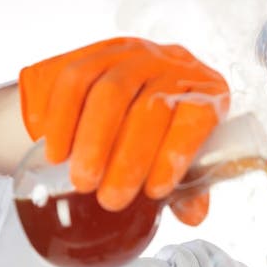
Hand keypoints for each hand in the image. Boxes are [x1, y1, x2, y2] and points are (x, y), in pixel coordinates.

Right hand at [19, 37, 229, 222]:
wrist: (136, 97)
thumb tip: (193, 215)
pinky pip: (74, 80)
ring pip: (110, 92)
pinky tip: (57, 154)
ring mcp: (135, 54)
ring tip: (83, 181)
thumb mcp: (183, 159)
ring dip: (93, 141)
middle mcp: (175, 65)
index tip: (154, 191)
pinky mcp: (96, 51)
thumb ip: (190, 188)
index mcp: (209, 91)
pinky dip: (62, 119)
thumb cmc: (167, 136)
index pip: (199, 114)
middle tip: (111, 199)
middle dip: (128, 159)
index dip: (176, 153)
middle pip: (151, 106)